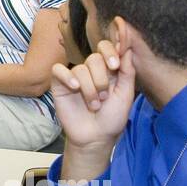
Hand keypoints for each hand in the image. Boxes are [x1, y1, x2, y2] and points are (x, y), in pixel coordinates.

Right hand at [49, 39, 135, 154]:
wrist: (95, 138)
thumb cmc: (112, 118)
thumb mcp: (125, 95)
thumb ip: (127, 71)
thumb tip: (128, 48)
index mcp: (107, 70)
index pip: (105, 48)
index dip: (109, 52)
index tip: (114, 66)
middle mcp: (91, 70)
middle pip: (94, 58)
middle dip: (101, 79)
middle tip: (104, 97)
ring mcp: (74, 76)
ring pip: (80, 69)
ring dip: (89, 89)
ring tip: (94, 105)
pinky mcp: (59, 84)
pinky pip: (58, 70)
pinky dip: (67, 77)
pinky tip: (75, 88)